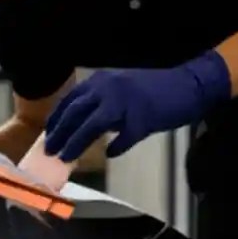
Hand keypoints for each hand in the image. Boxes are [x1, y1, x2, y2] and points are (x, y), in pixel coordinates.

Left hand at [43, 50, 230, 160]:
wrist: (189, 84)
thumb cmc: (153, 89)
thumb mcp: (119, 88)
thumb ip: (100, 102)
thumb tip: (79, 123)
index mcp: (101, 81)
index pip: (70, 100)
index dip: (56, 118)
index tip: (48, 133)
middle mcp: (109, 89)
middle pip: (75, 113)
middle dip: (60, 133)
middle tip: (50, 150)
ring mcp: (126, 104)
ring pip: (92, 126)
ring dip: (77, 143)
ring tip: (66, 157)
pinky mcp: (143, 119)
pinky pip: (124, 139)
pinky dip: (116, 148)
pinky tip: (110, 155)